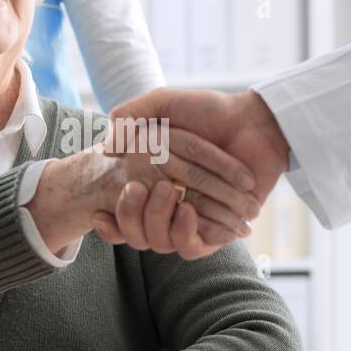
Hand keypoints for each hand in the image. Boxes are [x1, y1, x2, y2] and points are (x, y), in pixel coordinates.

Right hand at [93, 88, 290, 256]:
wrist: (253, 123)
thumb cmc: (209, 111)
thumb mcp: (162, 102)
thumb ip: (129, 115)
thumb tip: (106, 148)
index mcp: (152, 181)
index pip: (122, 212)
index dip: (108, 218)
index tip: (97, 212)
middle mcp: (170, 204)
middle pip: (138, 232)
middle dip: (130, 218)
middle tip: (135, 190)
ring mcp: (194, 218)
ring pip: (162, 242)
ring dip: (159, 221)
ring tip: (166, 192)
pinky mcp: (216, 230)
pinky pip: (192, 248)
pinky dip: (187, 232)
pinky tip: (189, 208)